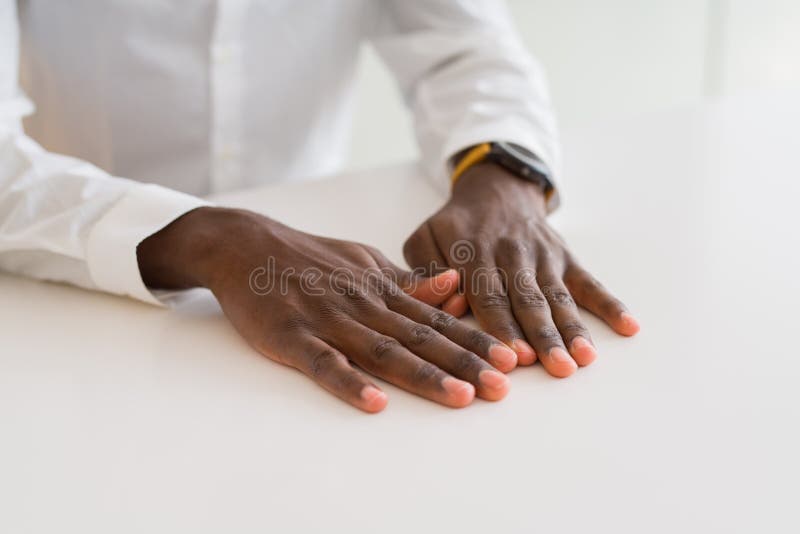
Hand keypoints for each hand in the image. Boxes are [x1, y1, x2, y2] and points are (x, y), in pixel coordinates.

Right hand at [137, 207, 517, 411]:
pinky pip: (323, 363)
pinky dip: (348, 382)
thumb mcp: (365, 263)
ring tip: (459, 396)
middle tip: (501, 388)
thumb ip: (407, 282)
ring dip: (422, 374)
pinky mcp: (291, 337)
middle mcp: (363, 305)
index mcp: (381, 291)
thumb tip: (454, 287)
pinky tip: (374, 403)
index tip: (509, 360)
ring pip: (382, 351)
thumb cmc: (310, 259)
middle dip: (463, 363)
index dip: (473, 341)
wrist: (247, 245)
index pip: (436, 320)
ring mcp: (327, 321)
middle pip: (419, 338)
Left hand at [403, 163, 639, 377]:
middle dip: (542, 334)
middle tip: (555, 365)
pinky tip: (629, 327)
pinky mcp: (565, 257)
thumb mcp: (424, 239)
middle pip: (528, 299)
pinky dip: (610, 303)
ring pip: (559, 295)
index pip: (489, 293)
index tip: (515, 355)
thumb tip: (448, 300)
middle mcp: (512, 254)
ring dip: (573, 327)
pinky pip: (589, 282)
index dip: (503, 325)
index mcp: (473, 251)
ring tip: (585, 358)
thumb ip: (425, 271)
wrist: (495, 190)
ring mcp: (543, 256)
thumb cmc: (454, 227)